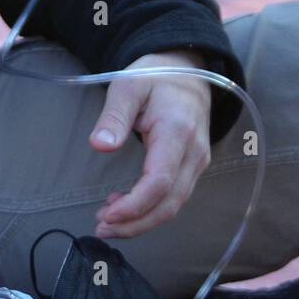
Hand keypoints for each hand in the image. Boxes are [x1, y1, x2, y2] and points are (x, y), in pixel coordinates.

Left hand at [89, 49, 212, 238]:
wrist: (187, 71)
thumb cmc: (155, 78)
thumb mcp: (128, 86)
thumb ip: (114, 116)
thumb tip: (100, 145)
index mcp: (177, 131)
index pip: (160, 181)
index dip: (134, 205)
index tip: (106, 214)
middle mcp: (193, 152)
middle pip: (169, 203)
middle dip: (135, 223)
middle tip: (101, 227)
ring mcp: (198, 161)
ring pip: (174, 205)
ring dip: (141, 220)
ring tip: (107, 220)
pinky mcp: (194, 167)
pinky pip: (174, 197)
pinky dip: (150, 209)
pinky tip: (124, 206)